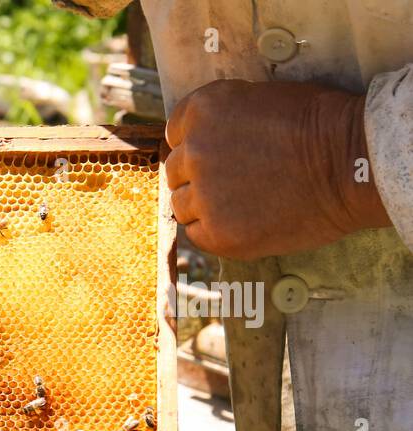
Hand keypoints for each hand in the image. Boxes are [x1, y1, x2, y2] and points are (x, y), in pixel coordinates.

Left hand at [165, 79, 389, 259]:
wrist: (353, 165)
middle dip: (198, 176)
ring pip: (181, 205)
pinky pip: (197, 233)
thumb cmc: (320, 126)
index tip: (214, 154)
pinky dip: (216, 230)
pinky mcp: (216, 231)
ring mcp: (202, 193)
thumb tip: (202, 141)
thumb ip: (224, 121)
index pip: (176, 133)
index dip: (194, 144)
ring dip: (204, 206)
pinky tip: (245, 221)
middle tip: (233, 182)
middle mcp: (194, 150)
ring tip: (243, 203)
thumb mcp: (262, 100)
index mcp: (203, 110)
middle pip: (175, 171)